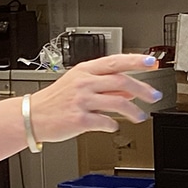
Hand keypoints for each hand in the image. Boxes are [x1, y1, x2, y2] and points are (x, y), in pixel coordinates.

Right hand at [31, 53, 164, 142]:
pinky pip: (105, 121)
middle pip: (121, 81)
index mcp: (85, 71)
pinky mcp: (79, 119)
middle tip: (154, 96)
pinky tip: (114, 126)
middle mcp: (84, 83)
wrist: (33, 116)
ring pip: (117, 102)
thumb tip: (129, 90)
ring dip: (133, 111)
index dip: (135, 61)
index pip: (115, 61)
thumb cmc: (56, 100)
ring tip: (140, 116)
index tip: (151, 63)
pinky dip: (113, 125)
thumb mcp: (79, 85)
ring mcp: (81, 100)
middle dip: (142, 89)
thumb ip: (104, 86)